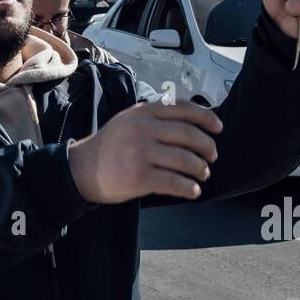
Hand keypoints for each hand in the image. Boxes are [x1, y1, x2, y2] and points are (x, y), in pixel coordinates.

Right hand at [68, 101, 221, 203]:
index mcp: (143, 112)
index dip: (206, 117)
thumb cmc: (108, 147)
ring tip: (203, 174)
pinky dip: (188, 188)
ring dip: (200, 168)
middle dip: (207, 146)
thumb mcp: (127, 120)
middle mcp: (143, 129)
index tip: (218, 127)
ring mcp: (141, 153)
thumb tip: (189, 122)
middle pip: (188, 135)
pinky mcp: (139, 177)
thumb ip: (153, 117)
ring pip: (185, 159)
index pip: (183, 108)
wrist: (81, 169)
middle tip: (212, 155)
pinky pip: (174, 182)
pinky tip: (193, 191)